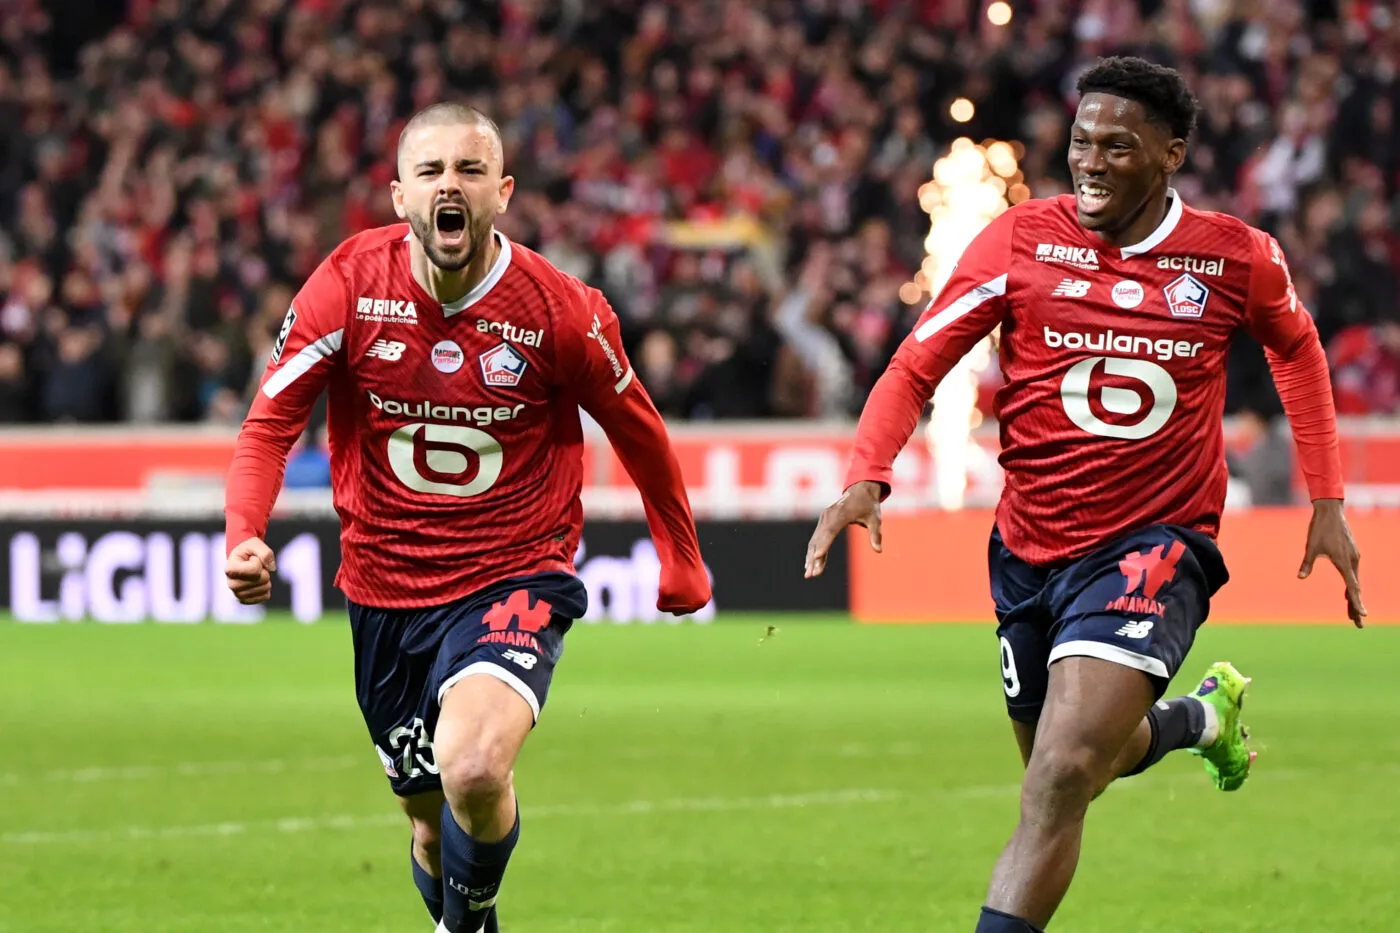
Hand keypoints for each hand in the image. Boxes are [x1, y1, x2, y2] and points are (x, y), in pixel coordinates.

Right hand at [226, 537, 276, 604]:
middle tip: (254, 566)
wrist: (241, 560)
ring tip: (255, 574)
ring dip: (265, 578)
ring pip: (265, 588)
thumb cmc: (247, 551)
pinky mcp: (246, 601)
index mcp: (230, 570)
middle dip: (264, 570)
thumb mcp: (255, 544)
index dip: (258, 561)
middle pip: (262, 579)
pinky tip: (256, 582)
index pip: (255, 569)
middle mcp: (232, 584)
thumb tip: (271, 568)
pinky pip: (266, 596)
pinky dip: (266, 588)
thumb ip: (265, 552)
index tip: (251, 559)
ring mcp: (238, 594)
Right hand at [658, 562, 711, 615]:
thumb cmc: (688, 564)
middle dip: (673, 601)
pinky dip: (660, 594)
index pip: (689, 609)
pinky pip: (660, 605)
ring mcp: (681, 603)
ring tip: (671, 581)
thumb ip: (693, 594)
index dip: (681, 598)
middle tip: (672, 585)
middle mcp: (694, 606)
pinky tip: (665, 582)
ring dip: (666, 597)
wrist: (681, 554)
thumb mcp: (696, 580)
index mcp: (703, 600)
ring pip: (669, 608)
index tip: (679, 587)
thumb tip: (685, 601)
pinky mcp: (668, 598)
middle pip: (678, 611)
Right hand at [805, 480, 882, 578]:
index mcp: (841, 514)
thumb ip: (875, 534)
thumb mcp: (875, 518)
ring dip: (811, 557)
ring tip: (809, 574)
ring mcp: (824, 519)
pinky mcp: (823, 522)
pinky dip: (814, 551)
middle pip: (819, 539)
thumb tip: (879, 550)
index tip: (816, 557)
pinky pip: (817, 538)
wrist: (860, 489)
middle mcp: (829, 516)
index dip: (823, 545)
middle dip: (814, 558)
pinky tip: (810, 564)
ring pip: (815, 540)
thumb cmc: (868, 504)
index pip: (830, 532)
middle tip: (811, 575)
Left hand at [1298, 498, 1364, 627]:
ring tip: (1353, 615)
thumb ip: (1307, 563)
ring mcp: (1354, 557)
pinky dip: (1352, 586)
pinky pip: (1353, 574)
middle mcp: (1352, 561)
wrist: (1330, 511)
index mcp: (1344, 561)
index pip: (1352, 587)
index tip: (1362, 615)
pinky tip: (1348, 595)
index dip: (1356, 602)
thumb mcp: (1310, 547)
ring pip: (1355, 582)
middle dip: (1356, 607)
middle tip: (1358, 625)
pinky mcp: (1352, 554)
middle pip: (1356, 588)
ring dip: (1354, 598)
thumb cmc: (1319, 529)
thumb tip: (1300, 577)